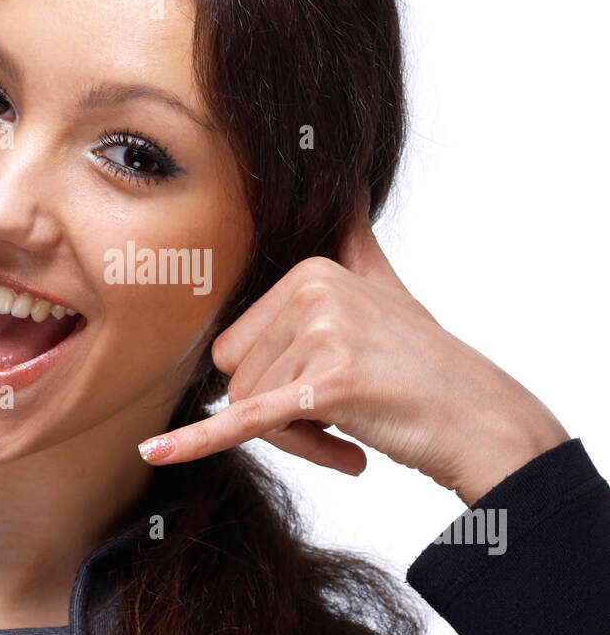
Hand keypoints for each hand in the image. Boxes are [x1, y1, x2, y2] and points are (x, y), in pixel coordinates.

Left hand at [137, 196, 569, 504]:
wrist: (480, 421)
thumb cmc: (427, 367)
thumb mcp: (386, 288)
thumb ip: (354, 240)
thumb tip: (348, 181)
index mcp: (311, 270)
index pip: (237, 346)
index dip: (272, 386)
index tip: (324, 395)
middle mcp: (312, 292)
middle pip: (235, 378)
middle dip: (277, 416)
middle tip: (338, 420)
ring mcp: (322, 335)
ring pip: (251, 413)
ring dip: (298, 440)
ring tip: (353, 432)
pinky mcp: (330, 386)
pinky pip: (246, 422)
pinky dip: (195, 442)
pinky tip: (153, 453)